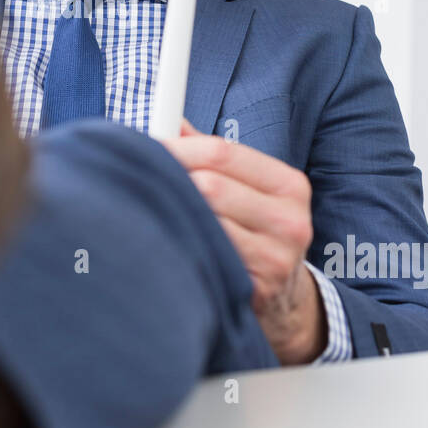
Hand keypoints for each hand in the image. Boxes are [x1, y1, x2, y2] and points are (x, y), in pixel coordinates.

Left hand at [161, 118, 325, 363]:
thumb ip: (215, 158)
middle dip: (168, 178)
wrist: (287, 303)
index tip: (145, 146)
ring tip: (147, 211)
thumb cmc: (258, 235)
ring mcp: (275, 258)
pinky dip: (177, 246)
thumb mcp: (251, 192)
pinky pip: (203, 257)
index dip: (177, 147)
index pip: (222, 152)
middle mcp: (289, 220)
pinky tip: (164, 242)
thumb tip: (172, 123)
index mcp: (289, 186)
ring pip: (203, 222)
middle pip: (210, 186)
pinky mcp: (255, 290)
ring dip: (168, 213)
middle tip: (138, 180)